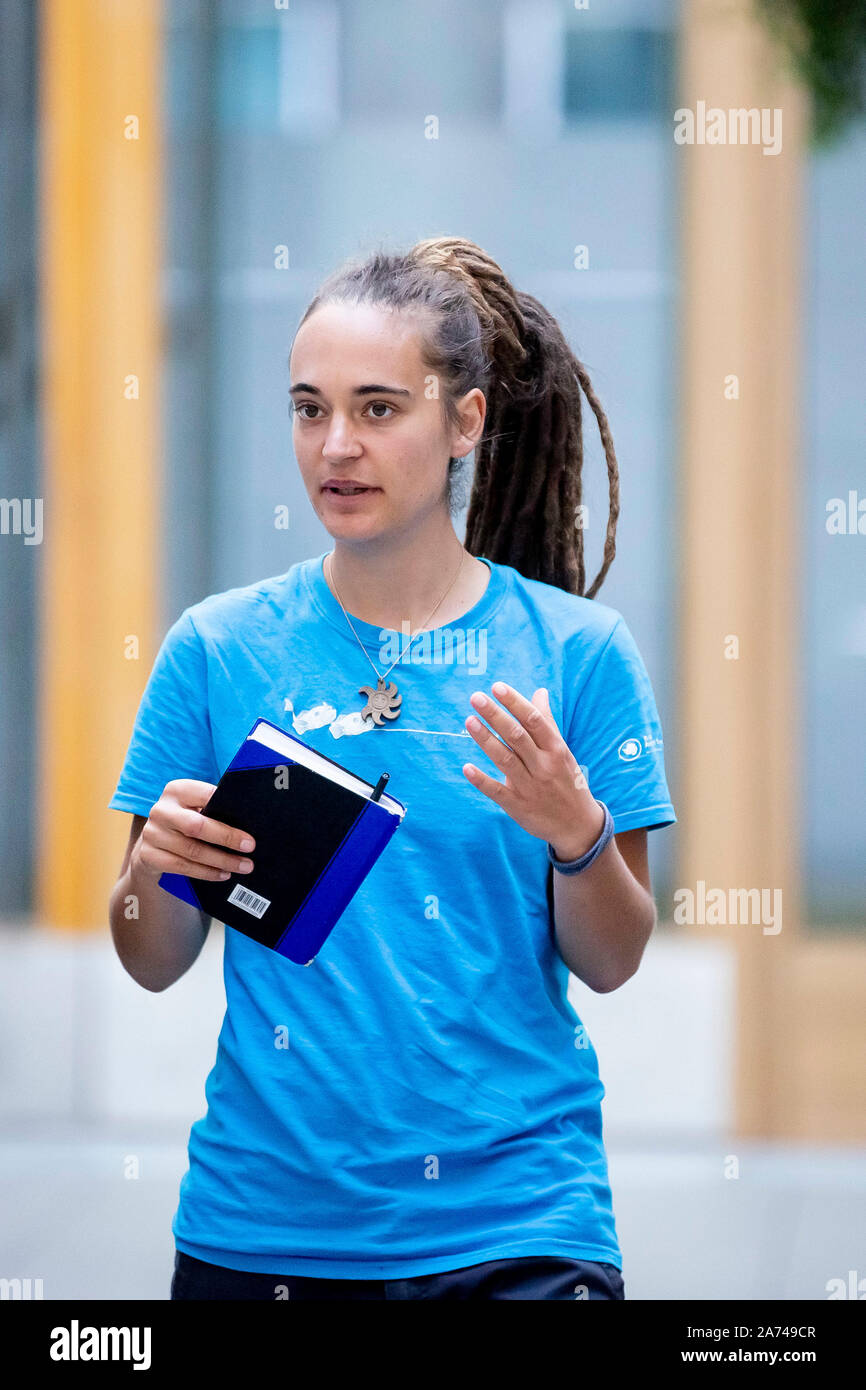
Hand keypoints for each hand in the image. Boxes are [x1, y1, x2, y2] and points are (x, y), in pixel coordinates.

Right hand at [131, 778, 256, 881]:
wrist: (154, 841)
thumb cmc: (187, 821)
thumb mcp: (196, 808)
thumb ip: (215, 810)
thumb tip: (249, 823)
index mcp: (177, 790)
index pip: (205, 795)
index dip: (227, 808)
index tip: (248, 824)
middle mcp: (161, 810)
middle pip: (197, 826)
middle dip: (227, 837)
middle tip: (250, 847)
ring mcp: (152, 833)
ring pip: (192, 851)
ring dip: (221, 861)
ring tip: (243, 866)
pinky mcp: (148, 855)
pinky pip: (181, 867)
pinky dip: (206, 872)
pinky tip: (223, 874)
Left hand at [462, 682, 604, 858]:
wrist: (578, 825)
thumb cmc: (567, 780)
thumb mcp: (562, 751)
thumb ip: (547, 722)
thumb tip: (539, 692)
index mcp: (556, 749)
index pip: (534, 720)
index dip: (515, 703)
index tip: (497, 687)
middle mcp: (544, 766)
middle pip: (517, 736)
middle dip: (496, 715)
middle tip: (476, 697)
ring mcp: (530, 787)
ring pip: (505, 760)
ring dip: (486, 740)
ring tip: (469, 721)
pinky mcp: (518, 806)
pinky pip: (497, 792)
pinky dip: (481, 780)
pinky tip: (466, 767)